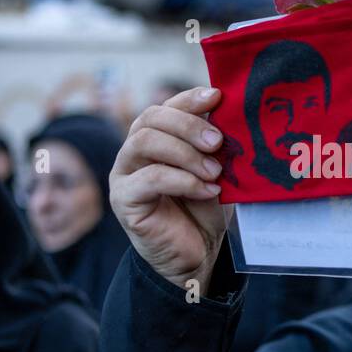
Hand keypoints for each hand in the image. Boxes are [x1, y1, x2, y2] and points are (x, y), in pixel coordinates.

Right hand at [110, 87, 226, 292]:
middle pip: (150, 118)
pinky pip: (150, 178)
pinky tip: (207, 190)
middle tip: (218, 142)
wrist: (198, 255)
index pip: (164, 107)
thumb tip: (226, 108)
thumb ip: (211, 142)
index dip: (189, 99)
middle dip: (188, 125)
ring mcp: (124, 175)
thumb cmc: (204, 210)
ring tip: (215, 171)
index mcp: (153, 139)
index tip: (217, 97)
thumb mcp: (213, 168)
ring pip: (145, 141)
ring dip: (185, 153)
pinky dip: (183, 180)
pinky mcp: (124, 200)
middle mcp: (132, 152)